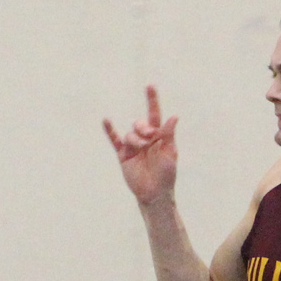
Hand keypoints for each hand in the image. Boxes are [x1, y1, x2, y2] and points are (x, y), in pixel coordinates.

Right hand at [103, 85, 179, 205]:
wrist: (154, 194)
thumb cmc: (166, 175)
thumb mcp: (169, 153)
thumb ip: (168, 135)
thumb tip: (173, 116)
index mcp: (159, 137)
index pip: (155, 115)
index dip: (152, 100)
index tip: (149, 86)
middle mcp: (145, 139)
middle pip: (141, 123)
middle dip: (144, 127)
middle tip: (149, 136)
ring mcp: (133, 147)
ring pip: (130, 134)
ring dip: (136, 139)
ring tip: (142, 148)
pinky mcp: (123, 155)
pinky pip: (115, 140)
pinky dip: (110, 131)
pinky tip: (106, 120)